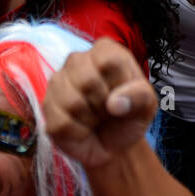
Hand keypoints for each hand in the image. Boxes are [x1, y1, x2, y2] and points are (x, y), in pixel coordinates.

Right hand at [43, 37, 158, 168]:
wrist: (113, 145)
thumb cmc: (129, 116)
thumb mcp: (147, 105)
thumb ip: (140, 96)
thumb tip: (114, 103)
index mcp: (105, 51)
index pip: (110, 60)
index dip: (120, 85)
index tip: (124, 94)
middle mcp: (77, 60)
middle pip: (87, 81)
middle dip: (104, 104)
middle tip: (108, 110)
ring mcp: (57, 82)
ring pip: (72, 102)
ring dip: (91, 119)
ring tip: (95, 118)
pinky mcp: (47, 107)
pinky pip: (62, 123)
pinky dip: (78, 133)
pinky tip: (83, 128)